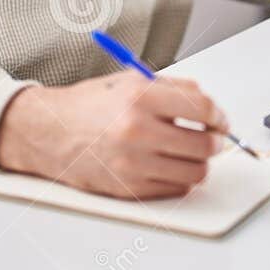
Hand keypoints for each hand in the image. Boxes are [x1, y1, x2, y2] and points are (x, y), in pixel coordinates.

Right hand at [0, 73, 227, 199]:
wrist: (49, 133)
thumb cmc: (90, 106)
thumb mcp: (130, 81)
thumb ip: (173, 89)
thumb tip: (210, 107)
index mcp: (140, 97)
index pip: (203, 108)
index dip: (219, 115)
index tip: (220, 119)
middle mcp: (137, 131)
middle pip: (204, 144)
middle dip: (214, 140)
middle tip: (210, 137)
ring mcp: (133, 163)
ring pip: (195, 172)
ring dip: (199, 162)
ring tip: (189, 152)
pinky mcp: (129, 188)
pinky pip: (175, 188)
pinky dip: (179, 178)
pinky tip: (168, 164)